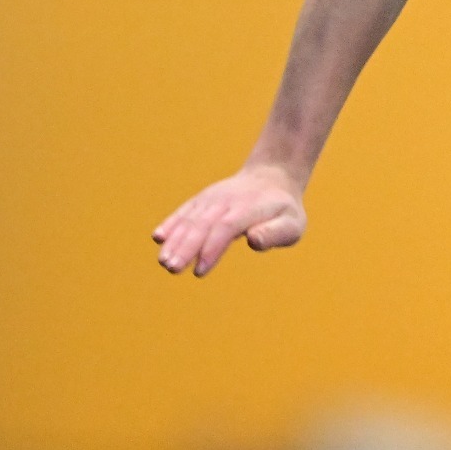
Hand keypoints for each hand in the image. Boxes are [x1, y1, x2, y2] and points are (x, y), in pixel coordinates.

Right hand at [152, 166, 306, 276]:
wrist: (271, 179)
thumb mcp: (292, 224)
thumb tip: (254, 240)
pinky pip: (185, 211)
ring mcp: (212, 199)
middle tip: (172, 268)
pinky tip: (158, 237)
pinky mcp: (202, 201)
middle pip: (203, 224)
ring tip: (163, 261)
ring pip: (190, 219)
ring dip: (175, 240)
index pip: (226, 227)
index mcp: (249, 208)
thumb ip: (275, 233)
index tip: (200, 270)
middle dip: (186, 247)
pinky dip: (172, 223)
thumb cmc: (284, 210)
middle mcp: (226, 201)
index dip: (212, 248)